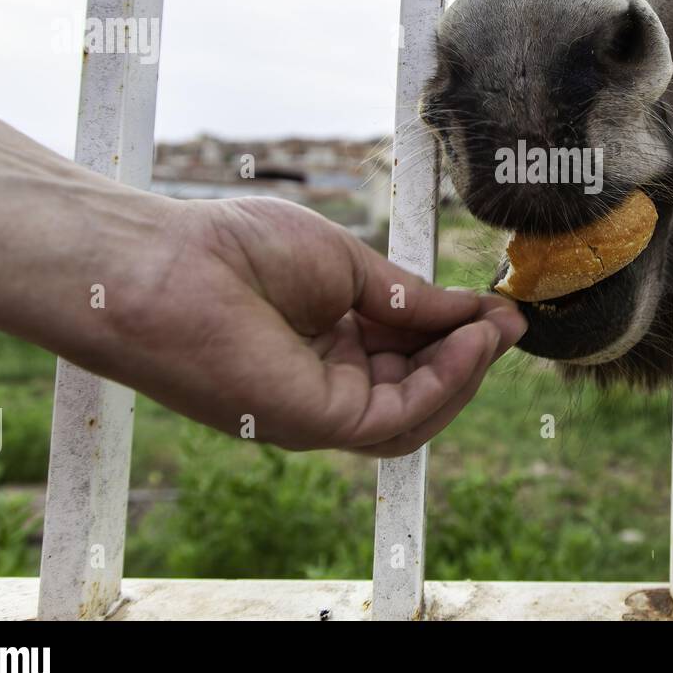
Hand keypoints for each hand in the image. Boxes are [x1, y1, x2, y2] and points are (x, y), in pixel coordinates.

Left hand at [104, 196, 525, 454]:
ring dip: (463, 375)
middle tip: (508, 320)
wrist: (164, 265)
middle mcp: (324, 382)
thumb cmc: (236, 250)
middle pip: (417, 387)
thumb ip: (405, 297)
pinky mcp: (315, 423)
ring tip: (494, 331)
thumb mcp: (345, 265)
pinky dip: (441, 384)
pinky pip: (397, 418)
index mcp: (325, 342)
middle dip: (468, 355)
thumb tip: (468, 311)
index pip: (406, 352)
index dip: (455, 333)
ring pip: (414, 413)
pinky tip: (468, 346)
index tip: (496, 307)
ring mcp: (319, 409)